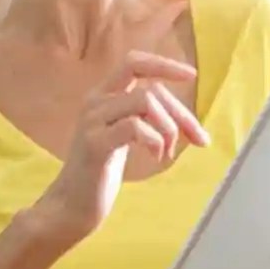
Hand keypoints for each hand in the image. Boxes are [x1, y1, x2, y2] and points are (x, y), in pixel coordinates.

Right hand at [31, 49, 209, 245]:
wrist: (71, 205)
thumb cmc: (100, 171)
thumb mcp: (124, 136)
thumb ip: (146, 118)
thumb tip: (188, 120)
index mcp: (102, 96)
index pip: (134, 63)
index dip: (164, 65)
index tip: (192, 75)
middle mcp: (95, 102)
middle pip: (150, 89)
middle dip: (181, 114)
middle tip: (198, 140)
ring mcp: (92, 122)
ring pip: (144, 102)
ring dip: (169, 128)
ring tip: (167, 152)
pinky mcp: (95, 144)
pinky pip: (135, 126)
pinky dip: (155, 140)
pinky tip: (156, 157)